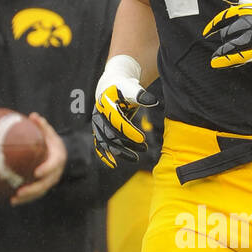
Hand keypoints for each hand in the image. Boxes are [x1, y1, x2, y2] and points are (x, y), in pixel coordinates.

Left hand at [10, 113, 67, 204]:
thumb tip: (33, 116)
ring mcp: (49, 182)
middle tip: (20, 191)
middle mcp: (55, 173)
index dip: (46, 170)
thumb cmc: (51, 142)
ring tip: (14, 199)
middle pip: (45, 184)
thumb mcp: (50, 133)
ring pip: (39, 192)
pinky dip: (24, 199)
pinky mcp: (42, 187)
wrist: (60, 155)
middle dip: (33, 189)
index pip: (53, 166)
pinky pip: (34, 195)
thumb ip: (42, 126)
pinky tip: (11, 200)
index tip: (36, 172)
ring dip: (27, 198)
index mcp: (58, 159)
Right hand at [92, 54, 156, 168]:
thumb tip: (153, 101)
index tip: (142, 138)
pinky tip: (113, 164)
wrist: (111, 86)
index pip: (117, 120)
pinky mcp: (98, 130)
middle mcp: (99, 115)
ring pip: (106, 142)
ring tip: (136, 158)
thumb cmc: (124, 87)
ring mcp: (97, 124)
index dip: (129, 130)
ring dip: (120, 152)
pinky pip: (99, 145)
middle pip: (111, 133)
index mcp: (106, 104)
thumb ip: (141, 95)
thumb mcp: (132, 88)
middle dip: (127, 143)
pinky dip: (105, 155)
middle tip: (144, 148)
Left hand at [204, 0, 251, 67]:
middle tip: (221, 44)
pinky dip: (227, 61)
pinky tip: (218, 64)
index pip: (223, 18)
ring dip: (221, 52)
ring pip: (230, 46)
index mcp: (246, 10)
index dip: (213, 26)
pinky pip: (240, 57)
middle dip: (222, 39)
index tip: (207, 32)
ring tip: (215, 57)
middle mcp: (247, 23)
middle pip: (227, 33)